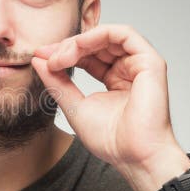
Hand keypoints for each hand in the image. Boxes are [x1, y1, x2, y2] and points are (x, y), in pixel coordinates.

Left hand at [31, 24, 188, 190]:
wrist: (134, 156)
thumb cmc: (111, 140)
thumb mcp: (73, 105)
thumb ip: (57, 82)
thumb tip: (38, 60)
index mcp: (115, 78)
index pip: (87, 55)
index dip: (63, 52)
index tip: (40, 57)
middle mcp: (129, 68)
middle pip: (96, 43)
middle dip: (67, 46)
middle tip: (46, 56)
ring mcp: (141, 64)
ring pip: (108, 35)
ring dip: (79, 41)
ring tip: (59, 57)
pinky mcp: (151, 62)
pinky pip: (124, 34)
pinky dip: (98, 35)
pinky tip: (78, 48)